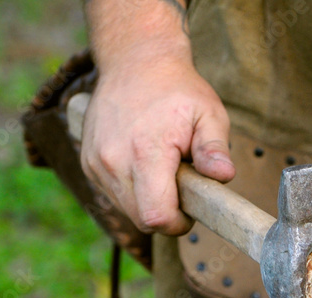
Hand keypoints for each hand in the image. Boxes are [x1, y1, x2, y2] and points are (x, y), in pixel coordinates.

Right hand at [80, 50, 234, 234]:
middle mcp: (112, 161)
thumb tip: (223, 175)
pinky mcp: (88, 163)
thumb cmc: (178, 89)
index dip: (178, 223)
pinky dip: (132, 192)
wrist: (135, 60)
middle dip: (166, 214)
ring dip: (149, 202)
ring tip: (164, 171)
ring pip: (127, 210)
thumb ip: (215, 149)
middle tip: (183, 187)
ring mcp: (96, 163)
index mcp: (144, 152)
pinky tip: (145, 166)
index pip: (156, 217)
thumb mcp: (208, 113)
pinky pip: (113, 195)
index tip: (191, 209)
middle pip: (142, 219)